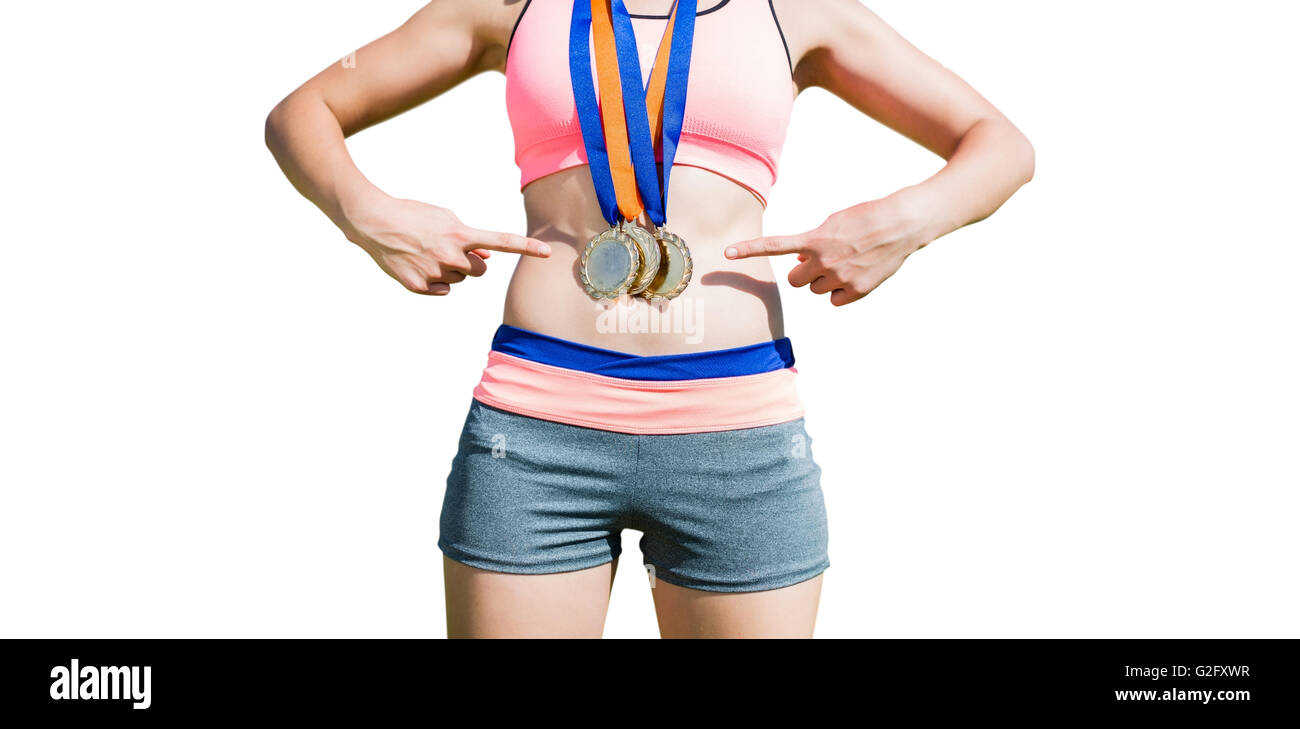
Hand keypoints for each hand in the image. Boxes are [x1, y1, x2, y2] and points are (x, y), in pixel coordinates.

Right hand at [343, 195, 549, 295]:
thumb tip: (487, 258)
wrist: (373, 222)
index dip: (526, 247)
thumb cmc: (413, 215)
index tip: (548, 252)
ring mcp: (435, 273)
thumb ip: (469, 239)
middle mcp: (451, 257)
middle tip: (449, 249)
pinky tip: (418, 265)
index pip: (501, 241)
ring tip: (427, 253)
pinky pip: (442, 290)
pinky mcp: (419, 286)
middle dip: (471, 263)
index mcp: (460, 235)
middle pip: (480, 271)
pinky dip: (435, 281)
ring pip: (459, 280)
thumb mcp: (445, 218)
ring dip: (450, 270)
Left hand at [725, 194, 933, 306]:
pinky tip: (855, 277)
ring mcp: (840, 278)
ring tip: (846, 264)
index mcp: (815, 240)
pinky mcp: (856, 291)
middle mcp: (824, 261)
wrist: (902, 224)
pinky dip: (840, 292)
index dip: (750, 250)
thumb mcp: (834, 223)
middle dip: (804, 273)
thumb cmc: (867, 218)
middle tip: (821, 261)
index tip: (726, 252)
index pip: (775, 246)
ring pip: (816, 290)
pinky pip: (834, 300)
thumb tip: (801, 264)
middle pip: (795, 280)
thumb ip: (813, 243)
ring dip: (824, 281)